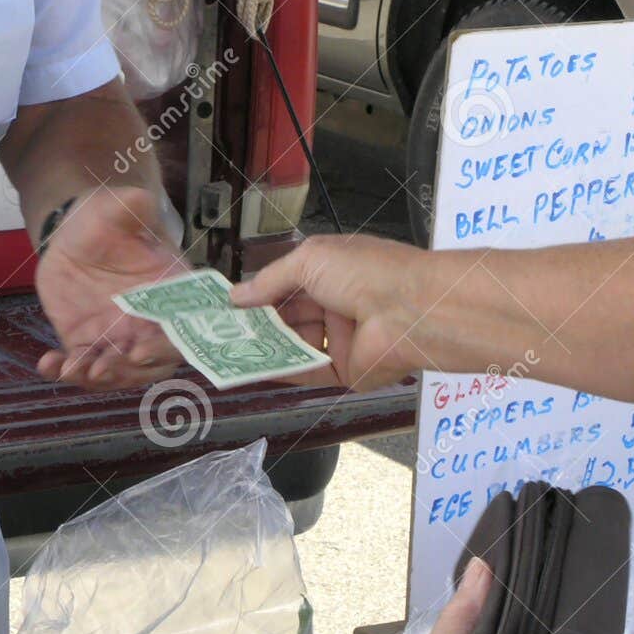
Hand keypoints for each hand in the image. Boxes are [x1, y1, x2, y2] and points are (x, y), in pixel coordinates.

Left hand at [34, 186, 188, 388]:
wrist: (77, 235)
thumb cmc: (108, 220)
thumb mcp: (120, 208)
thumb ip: (133, 208)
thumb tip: (141, 199)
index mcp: (170, 295)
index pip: (179, 328)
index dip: (164, 345)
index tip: (140, 350)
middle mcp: (150, 324)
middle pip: (148, 363)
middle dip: (126, 372)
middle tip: (102, 368)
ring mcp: (119, 338)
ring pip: (115, 372)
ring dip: (94, 377)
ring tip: (71, 368)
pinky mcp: (87, 342)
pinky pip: (81, 365)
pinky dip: (65, 370)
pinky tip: (48, 364)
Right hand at [229, 234, 438, 391]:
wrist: (410, 310)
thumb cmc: (368, 272)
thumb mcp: (309, 260)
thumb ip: (270, 280)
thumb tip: (238, 294)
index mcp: (333, 271)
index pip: (289, 284)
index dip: (260, 293)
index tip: (230, 305)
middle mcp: (338, 304)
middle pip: (290, 317)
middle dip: (258, 323)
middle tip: (222, 331)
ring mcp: (342, 339)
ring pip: (296, 346)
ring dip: (266, 348)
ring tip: (230, 350)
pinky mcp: (346, 371)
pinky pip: (309, 372)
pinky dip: (282, 371)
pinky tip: (254, 369)